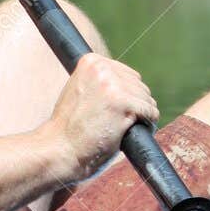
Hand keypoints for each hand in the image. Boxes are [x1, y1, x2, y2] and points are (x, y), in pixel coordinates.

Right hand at [47, 53, 159, 179]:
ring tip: (124, 128)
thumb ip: (98, 81)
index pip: (126, 74)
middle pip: (138, 84)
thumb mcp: (79, 91)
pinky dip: (148, 124)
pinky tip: (132, 132)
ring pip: (146, 98)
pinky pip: (150, 111)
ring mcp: (112, 85)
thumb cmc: (69, 127)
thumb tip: (125, 81)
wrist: (59, 149)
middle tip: (118, 122)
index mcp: (91, 61)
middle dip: (135, 104)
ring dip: (142, 115)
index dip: (125, 94)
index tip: (115, 110)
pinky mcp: (122, 103)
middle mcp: (102, 68)